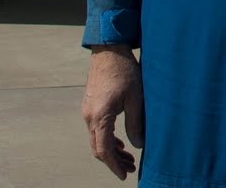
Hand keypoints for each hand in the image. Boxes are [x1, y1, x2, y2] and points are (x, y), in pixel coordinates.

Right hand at [82, 47, 143, 179]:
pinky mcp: (90, 106)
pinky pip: (96, 129)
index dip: (114, 165)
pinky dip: (107, 139)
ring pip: (96, 139)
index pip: (104, 150)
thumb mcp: (136, 98)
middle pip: (98, 148)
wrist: (109, 51)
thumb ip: (136, 123)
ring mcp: (87, 111)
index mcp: (100, 117)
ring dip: (111, 151)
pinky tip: (120, 143)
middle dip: (113, 161)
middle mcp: (89, 117)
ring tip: (128, 158)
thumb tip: (138, 145)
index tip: (124, 175)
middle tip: (130, 168)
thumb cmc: (124, 71)